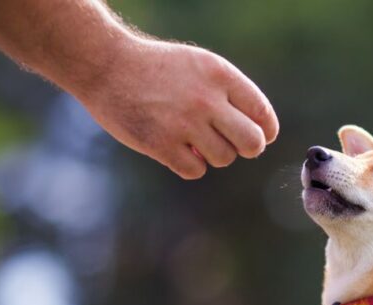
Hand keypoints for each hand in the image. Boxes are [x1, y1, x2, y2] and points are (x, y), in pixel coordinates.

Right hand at [75, 37, 278, 178]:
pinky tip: (178, 150)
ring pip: (224, 158)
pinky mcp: (160, 144)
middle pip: (252, 143)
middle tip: (233, 144)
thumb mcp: (201, 65)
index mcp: (220, 75)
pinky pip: (195, 171)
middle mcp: (206, 99)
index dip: (266, 131)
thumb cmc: (158, 68)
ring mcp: (184, 123)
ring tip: (194, 139)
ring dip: (213, 155)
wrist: (107, 66)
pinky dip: (190, 165)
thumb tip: (261, 131)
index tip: (260, 135)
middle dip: (248, 148)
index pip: (262, 113)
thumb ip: (231, 92)